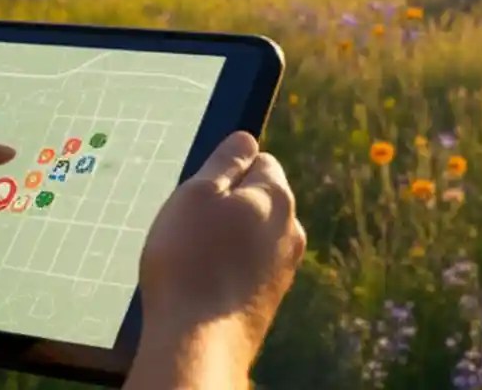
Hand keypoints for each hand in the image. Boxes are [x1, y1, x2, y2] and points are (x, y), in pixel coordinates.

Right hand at [127, 132, 305, 388]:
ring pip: (250, 236)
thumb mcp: (198, 193)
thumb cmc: (190, 260)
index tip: (199, 194)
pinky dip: (227, 269)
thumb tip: (247, 139)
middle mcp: (291, 231)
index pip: (259, 160)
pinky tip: (203, 284)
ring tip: (194, 260)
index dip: (225, 172)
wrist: (198, 342)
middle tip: (191, 228)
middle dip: (226, 207)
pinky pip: (247, 268)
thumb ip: (226, 160)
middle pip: (256, 200)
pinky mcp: (271, 299)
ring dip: (225, 240)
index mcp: (278, 197)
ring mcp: (285, 268)